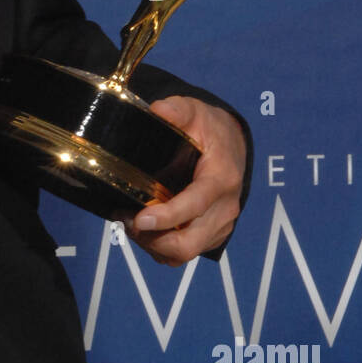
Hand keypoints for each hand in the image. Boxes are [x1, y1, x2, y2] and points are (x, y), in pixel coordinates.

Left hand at [124, 96, 245, 265]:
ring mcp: (221, 224)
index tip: (139, 219)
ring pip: (185, 253)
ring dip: (154, 245)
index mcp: (220, 178)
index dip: (167, 217)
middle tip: (128, 220)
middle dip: (154, 238)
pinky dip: (162, 248)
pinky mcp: (213, 233)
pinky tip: (144, 229)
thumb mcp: (195, 110)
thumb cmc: (210, 128)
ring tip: (130, 223)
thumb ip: (177, 109)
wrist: (233, 143)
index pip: (195, 205)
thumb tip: (158, 110)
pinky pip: (186, 253)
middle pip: (190, 242)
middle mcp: (225, 208)